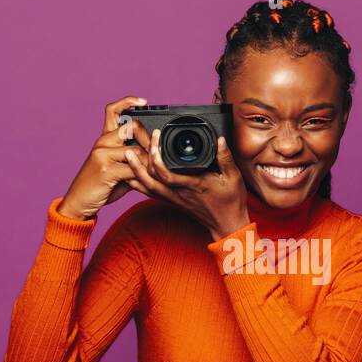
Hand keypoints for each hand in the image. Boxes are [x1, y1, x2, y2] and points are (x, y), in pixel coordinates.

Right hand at [57, 95, 155, 220]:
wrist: (79, 202)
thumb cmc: (99, 186)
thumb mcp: (117, 169)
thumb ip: (132, 160)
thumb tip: (155, 157)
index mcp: (104, 139)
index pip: (112, 110)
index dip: (128, 101)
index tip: (143, 102)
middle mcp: (102, 142)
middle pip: (131, 127)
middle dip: (149, 139)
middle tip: (157, 152)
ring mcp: (102, 154)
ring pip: (136, 150)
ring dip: (149, 163)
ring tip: (154, 172)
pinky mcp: (106, 170)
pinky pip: (132, 168)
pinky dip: (142, 175)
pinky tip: (144, 181)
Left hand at [125, 127, 250, 241]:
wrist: (227, 224)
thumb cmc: (230, 202)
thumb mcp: (233, 177)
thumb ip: (225, 157)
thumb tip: (220, 140)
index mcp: (193, 184)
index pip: (166, 172)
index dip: (156, 155)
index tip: (156, 136)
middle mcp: (180, 192)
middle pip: (151, 178)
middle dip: (140, 159)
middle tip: (135, 140)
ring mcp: (174, 198)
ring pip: (148, 186)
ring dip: (135, 171)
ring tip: (127, 154)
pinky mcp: (173, 202)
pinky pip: (152, 193)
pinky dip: (140, 184)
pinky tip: (133, 174)